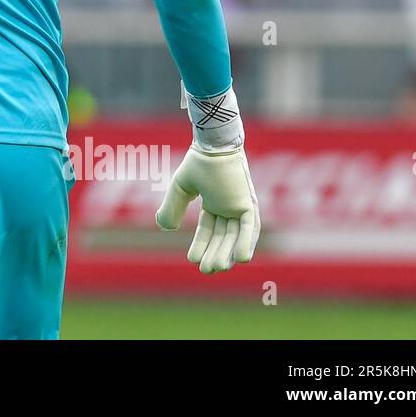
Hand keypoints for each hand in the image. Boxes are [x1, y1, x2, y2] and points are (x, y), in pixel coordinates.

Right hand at [155, 144, 259, 273]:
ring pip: (236, 235)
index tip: (192, 260)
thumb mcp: (180, 188)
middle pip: (222, 237)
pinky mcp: (249, 203)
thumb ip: (172, 206)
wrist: (212, 145)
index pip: (209, 229)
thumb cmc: (199, 162)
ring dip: (228, 252)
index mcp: (215, 202)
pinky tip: (241, 259)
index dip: (201, 244)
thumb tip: (165, 228)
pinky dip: (247, 242)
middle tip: (206, 270)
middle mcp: (230, 207)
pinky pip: (251, 227)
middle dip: (214, 253)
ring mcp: (241, 206)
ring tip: (218, 268)